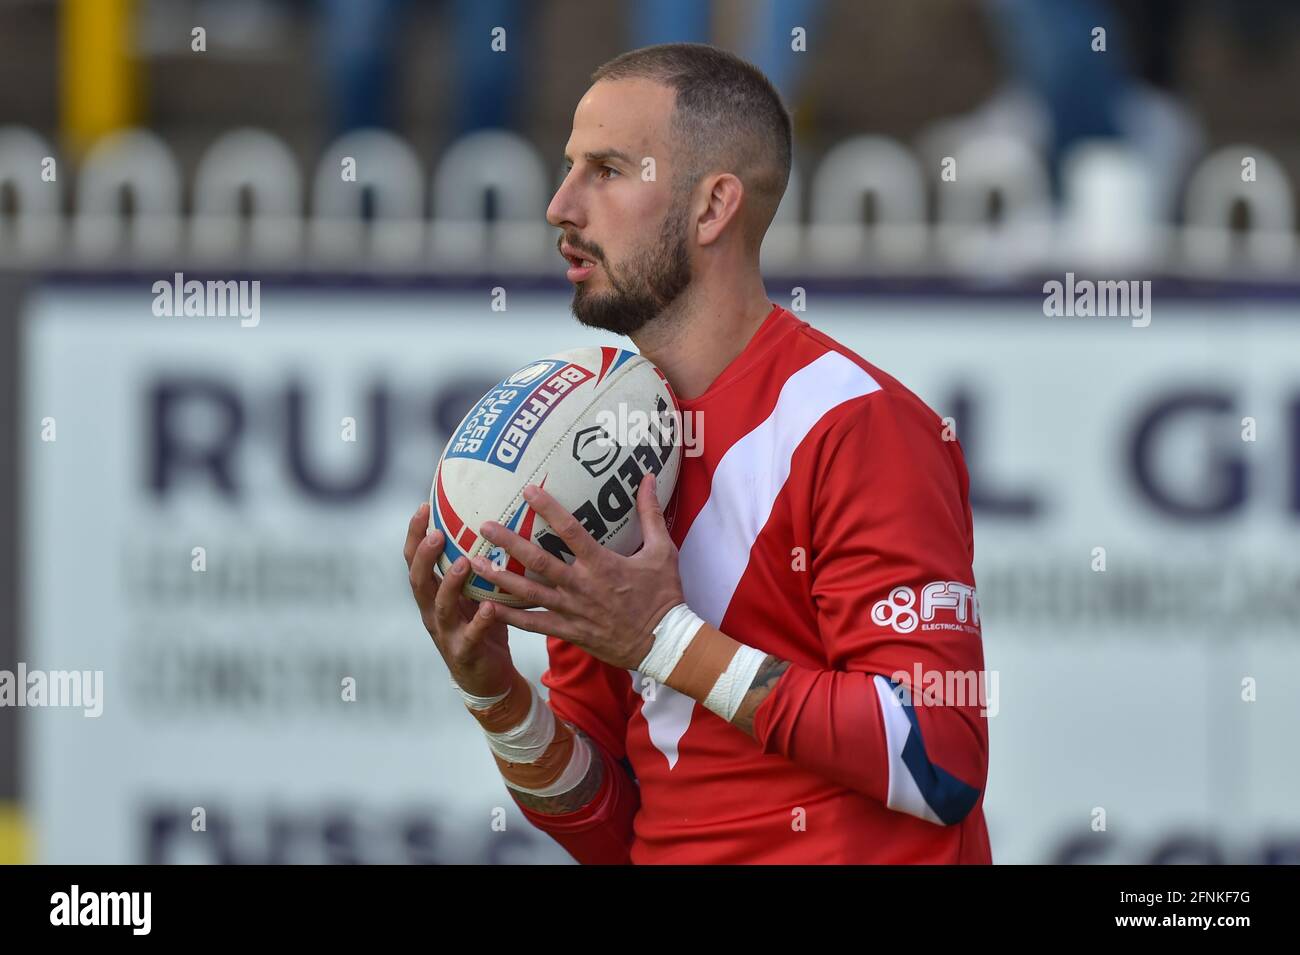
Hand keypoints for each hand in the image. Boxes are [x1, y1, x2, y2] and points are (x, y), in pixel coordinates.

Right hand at [404, 502, 514, 697]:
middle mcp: (432, 612)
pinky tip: (490, 608)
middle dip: (424, 556)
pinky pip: (470, 636)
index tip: (423, 507)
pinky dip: (479, 622)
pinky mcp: (464, 654)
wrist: (488, 678)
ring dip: (450, 584)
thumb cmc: (483, 627)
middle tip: (437, 533)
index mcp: (432, 594)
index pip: (415, 560)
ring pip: (440, 607)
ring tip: (465, 563)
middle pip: (418, 581)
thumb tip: (498, 524)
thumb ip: (479, 566)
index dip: (415, 535)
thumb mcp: (477, 593)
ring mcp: (446, 634)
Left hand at [467, 473, 683, 670]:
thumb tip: (650, 478)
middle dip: (508, 542)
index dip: (548, 508)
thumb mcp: (662, 551)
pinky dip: (509, 617)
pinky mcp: (569, 631)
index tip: (527, 491)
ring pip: (528, 593)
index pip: (570, 530)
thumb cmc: (663, 596)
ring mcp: (572, 610)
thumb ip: (651, 514)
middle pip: (537, 561)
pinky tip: (487, 607)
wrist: (664, 643)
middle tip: (484, 527)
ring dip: (499, 578)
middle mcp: (581, 585)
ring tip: (474, 564)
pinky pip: (533, 624)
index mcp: (602, 563)